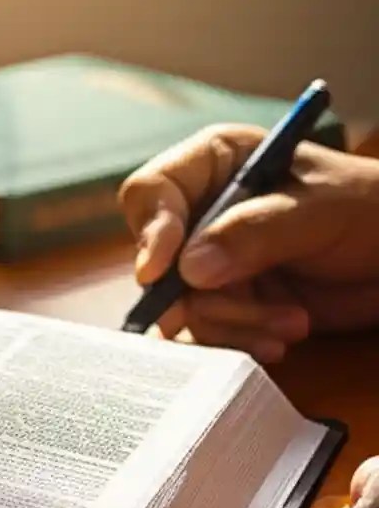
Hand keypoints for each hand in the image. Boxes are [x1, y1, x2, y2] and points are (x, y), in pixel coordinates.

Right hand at [118, 124, 378, 361]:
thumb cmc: (372, 210)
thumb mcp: (320, 210)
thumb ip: (254, 233)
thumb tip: (188, 269)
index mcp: (215, 165)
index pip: (152, 192)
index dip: (150, 229)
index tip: (160, 271)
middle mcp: (201, 212)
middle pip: (158, 259)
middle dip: (202, 293)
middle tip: (247, 307)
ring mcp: (210, 261)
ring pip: (181, 304)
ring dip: (234, 323)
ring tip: (292, 324)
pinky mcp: (228, 302)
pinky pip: (206, 331)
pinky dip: (239, 342)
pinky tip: (280, 340)